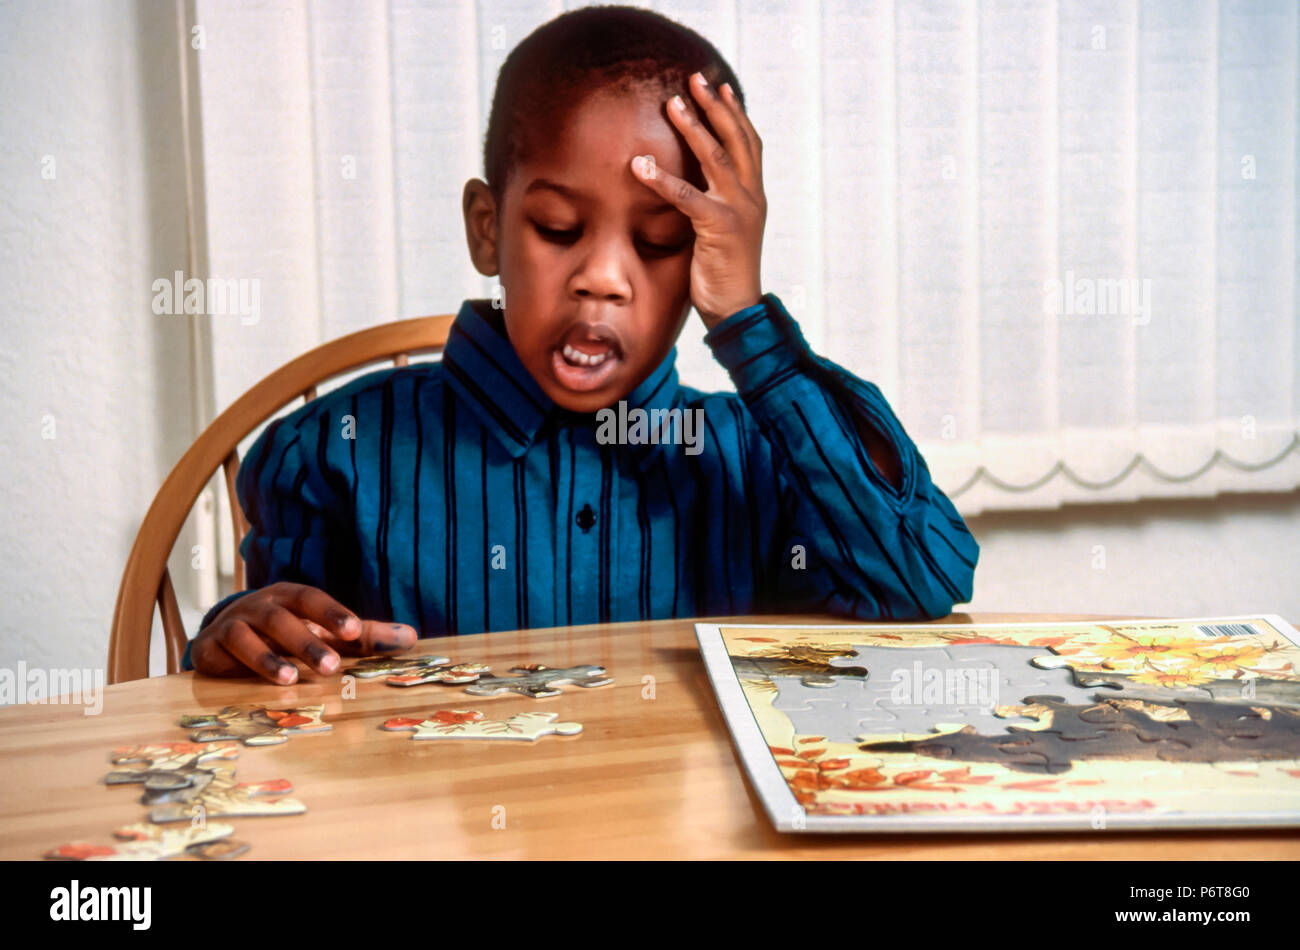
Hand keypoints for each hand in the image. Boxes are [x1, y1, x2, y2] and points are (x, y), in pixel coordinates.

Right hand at [191, 581, 416, 682]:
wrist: (226, 638)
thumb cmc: (288, 632)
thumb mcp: (325, 631)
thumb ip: (366, 636)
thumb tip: (411, 637)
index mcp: (291, 596)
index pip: (312, 598)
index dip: (333, 613)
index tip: (356, 631)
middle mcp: (260, 605)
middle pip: (283, 618)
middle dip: (308, 642)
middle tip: (333, 667)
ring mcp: (232, 624)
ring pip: (249, 635)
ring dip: (270, 658)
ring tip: (293, 680)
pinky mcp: (209, 647)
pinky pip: (223, 653)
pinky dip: (239, 666)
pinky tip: (254, 683)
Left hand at [631, 72, 765, 329]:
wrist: (738, 309)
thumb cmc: (723, 274)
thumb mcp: (721, 232)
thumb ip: (710, 206)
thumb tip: (687, 190)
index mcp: (754, 196)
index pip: (749, 144)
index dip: (735, 114)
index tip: (721, 88)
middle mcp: (751, 197)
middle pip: (735, 140)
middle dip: (715, 106)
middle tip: (695, 79)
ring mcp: (739, 210)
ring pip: (716, 158)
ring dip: (693, 128)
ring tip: (672, 104)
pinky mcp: (720, 228)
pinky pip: (688, 196)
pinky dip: (663, 179)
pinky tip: (641, 165)